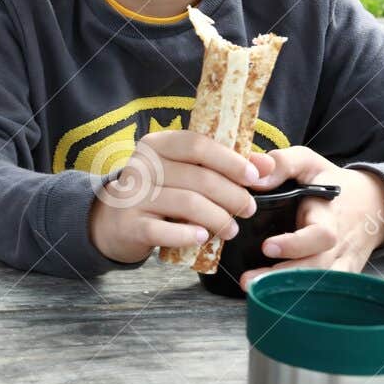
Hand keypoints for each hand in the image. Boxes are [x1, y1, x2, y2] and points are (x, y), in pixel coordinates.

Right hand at [88, 130, 275, 264]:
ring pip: (187, 204)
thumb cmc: (161, 192)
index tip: (255, 178)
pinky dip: (189, 236)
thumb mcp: (186, 171)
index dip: (230, 160)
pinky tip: (204, 238)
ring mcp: (133, 196)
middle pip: (198, 178)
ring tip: (232, 229)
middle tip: (248, 209)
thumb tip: (268, 164)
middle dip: (232, 195)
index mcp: (157, 145)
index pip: (197, 144)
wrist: (115, 221)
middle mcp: (142, 166)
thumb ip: (225, 164)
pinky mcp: (129, 225)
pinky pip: (165, 231)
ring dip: (218, 218)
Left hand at [240, 145, 383, 289]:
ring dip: (290, 291)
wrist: (373, 204)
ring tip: (256, 291)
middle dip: (284, 276)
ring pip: (321, 284)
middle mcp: (338, 243)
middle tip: (249, 281)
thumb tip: (253, 173)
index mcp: (329, 215)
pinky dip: (305, 298)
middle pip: (318, 268)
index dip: (295, 244)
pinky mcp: (340, 274)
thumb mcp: (308, 163)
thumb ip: (281, 163)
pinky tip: (276, 300)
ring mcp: (341, 262)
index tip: (267, 247)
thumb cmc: (330, 182)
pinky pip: (326, 290)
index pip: (320, 235)